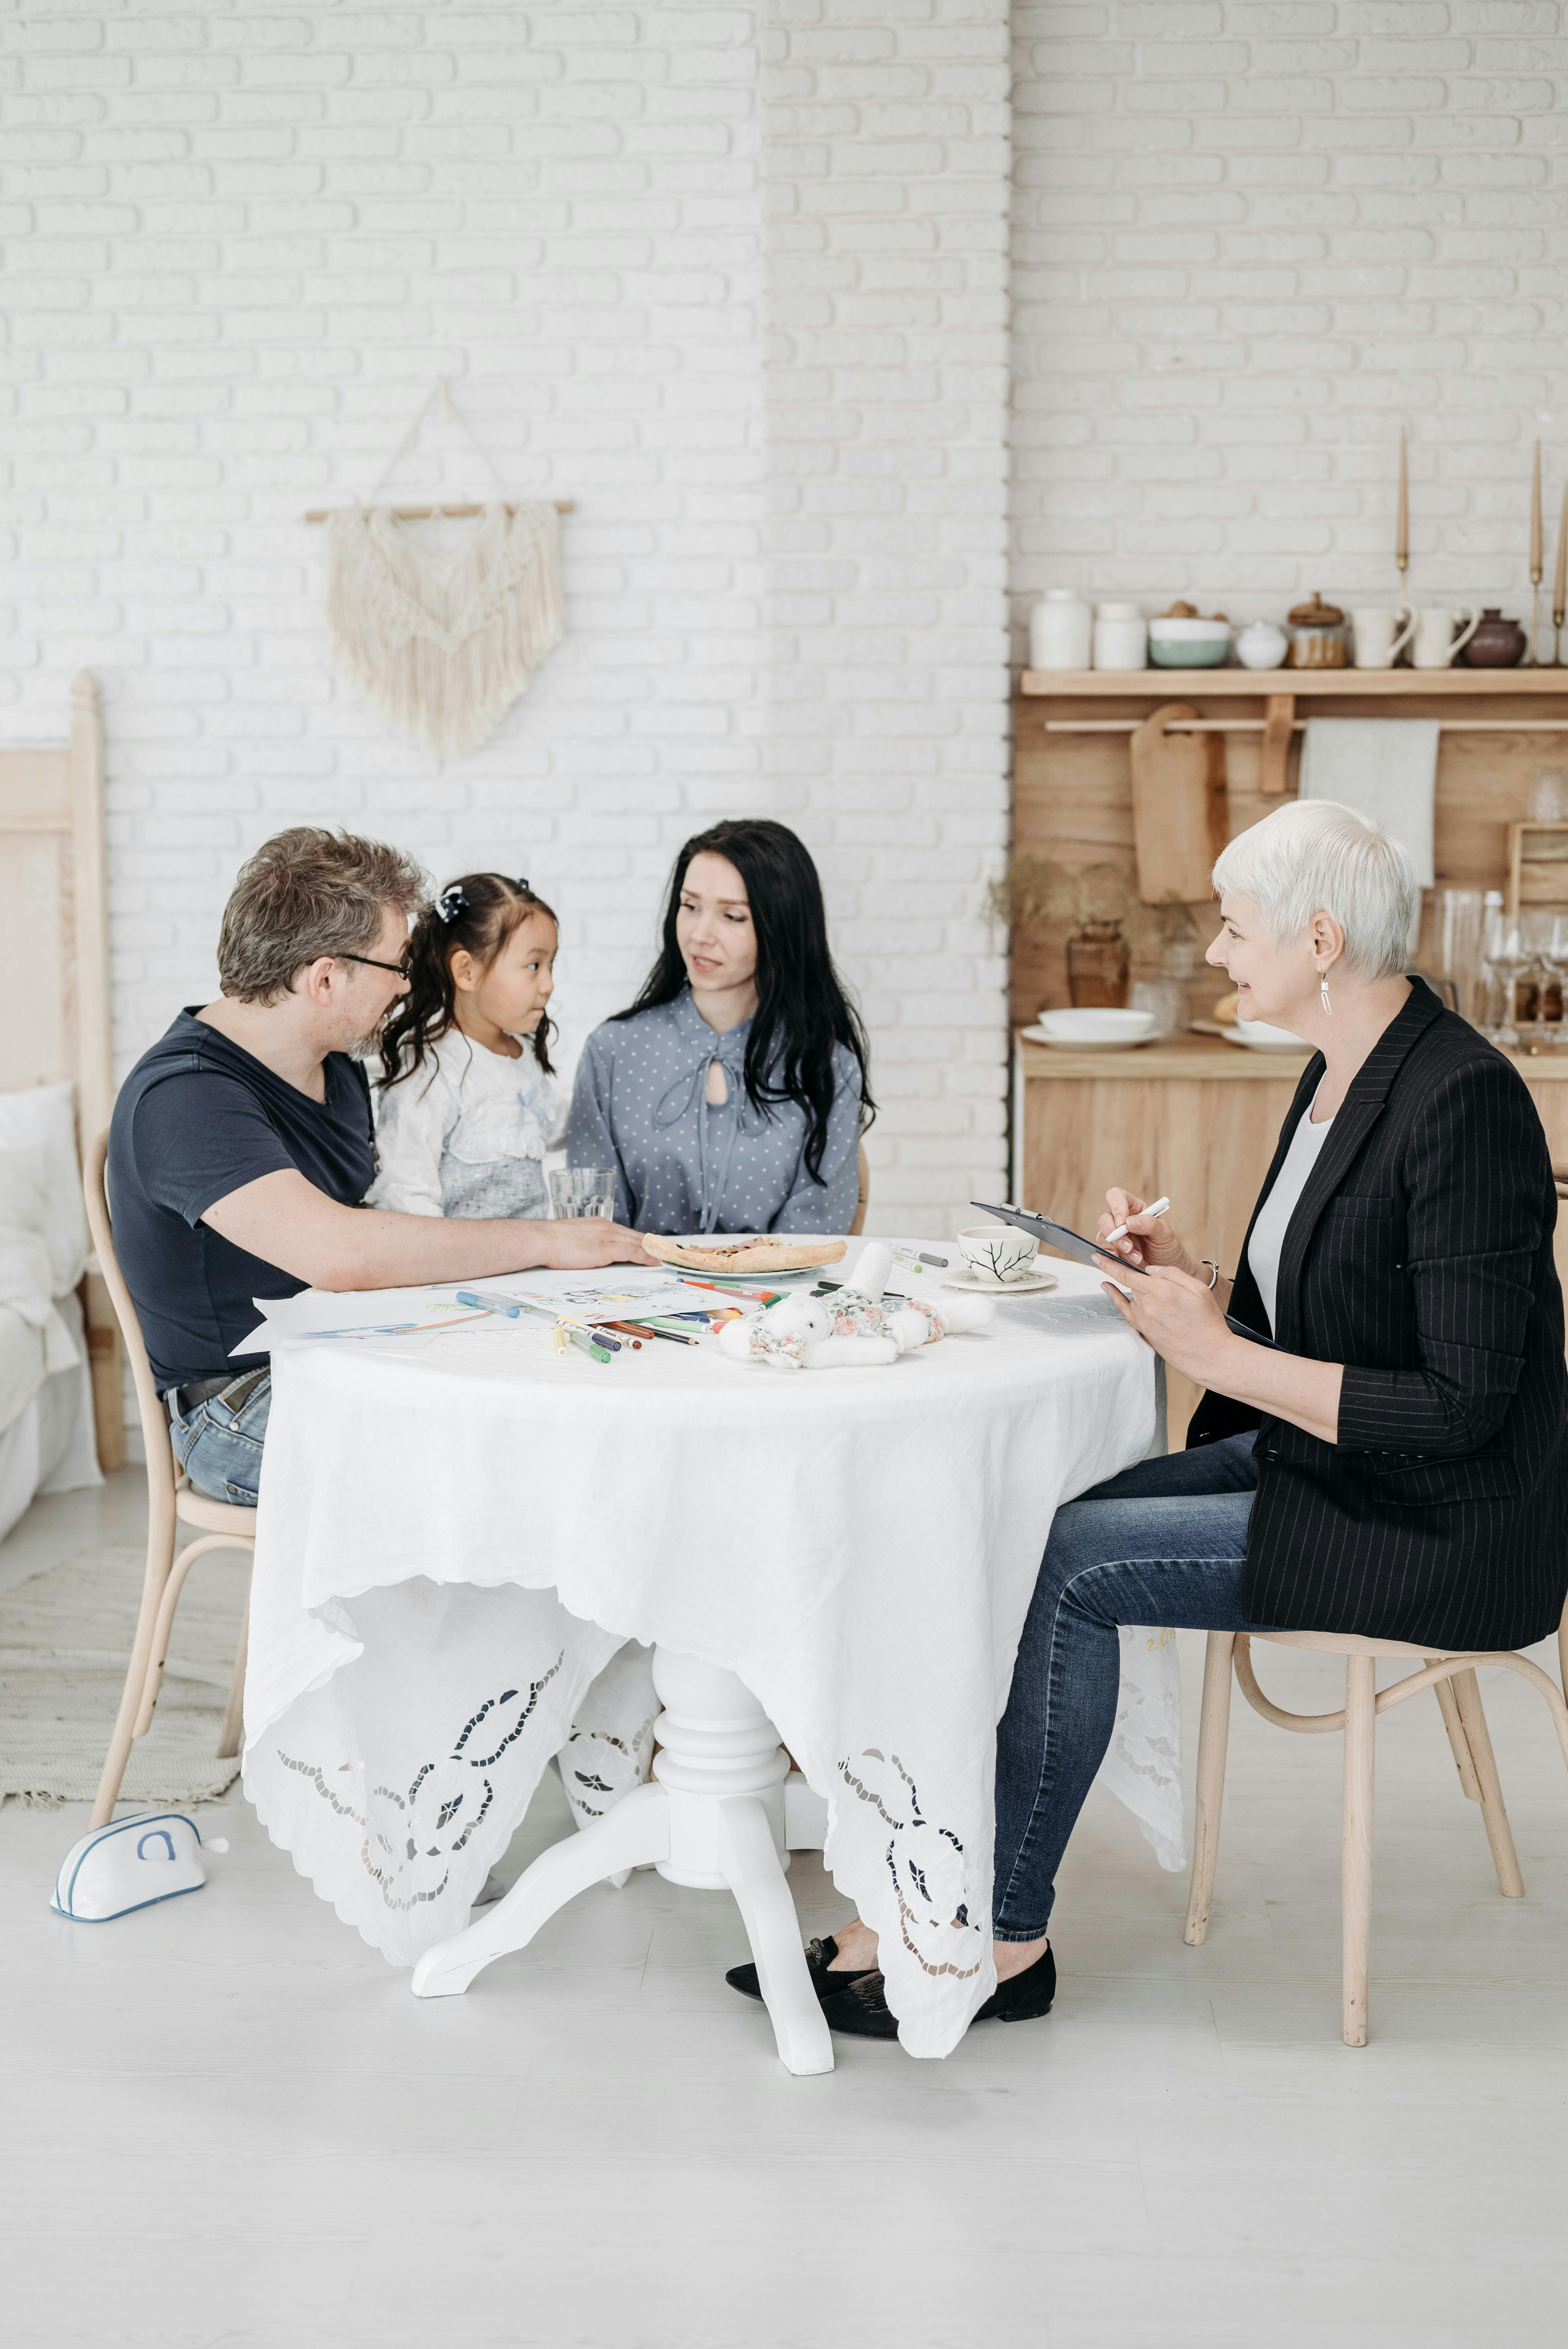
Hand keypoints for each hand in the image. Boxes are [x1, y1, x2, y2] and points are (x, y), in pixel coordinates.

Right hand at [538, 1219, 659, 1270]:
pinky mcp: (608, 1247)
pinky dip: (647, 1257)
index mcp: (597, 1224)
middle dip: (651, 1245)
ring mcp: (608, 1235)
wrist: (542, 1240)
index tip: (649, 1246)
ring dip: (654, 1251)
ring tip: (666, 1258)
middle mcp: (606, 1226)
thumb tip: (589, 1252)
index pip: (624, 1233)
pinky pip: (634, 1251)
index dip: (639, 1241)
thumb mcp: (572, 1240)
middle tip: (665, 1252)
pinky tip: (656, 1262)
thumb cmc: (550, 1242)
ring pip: (639, 1242)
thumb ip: (585, 1243)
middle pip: (635, 1236)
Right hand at [1097, 1188, 1190, 1273]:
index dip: (1116, 1207)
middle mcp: (1122, 1220)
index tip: (1122, 1223)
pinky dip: (1113, 1257)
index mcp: (1135, 1208)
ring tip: (1136, 1258)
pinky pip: (1104, 1251)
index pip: (1117, 1196)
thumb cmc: (1166, 1247)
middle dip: (1114, 1234)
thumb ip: (1150, 1224)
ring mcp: (1115, 1236)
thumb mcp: (1165, 1233)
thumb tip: (1129, 1222)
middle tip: (1128, 1247)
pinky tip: (1126, 1261)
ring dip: (1118, 1249)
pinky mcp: (1113, 1251)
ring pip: (1103, 1237)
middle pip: (1105, 1219)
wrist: (1166, 1268)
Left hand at [1101, 1260, 1237, 1387]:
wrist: (1208, 1354)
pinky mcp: (1143, 1331)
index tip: (1097, 1254)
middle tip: (1164, 1285)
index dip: (1110, 1263)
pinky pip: (1124, 1310)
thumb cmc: (1207, 1321)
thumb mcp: (1198, 1289)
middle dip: (1140, 1277)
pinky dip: (1115, 1297)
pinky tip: (1108, 1288)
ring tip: (1166, 1302)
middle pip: (1134, 1282)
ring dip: (1142, 1291)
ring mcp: (1143, 1319)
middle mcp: (1147, 1305)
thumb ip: (1172, 1273)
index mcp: (1161, 1291)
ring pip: (1134, 1296)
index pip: (1126, 1273)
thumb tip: (1150, 1269)